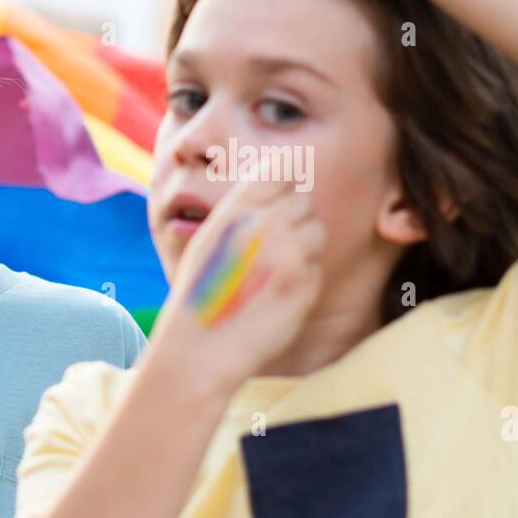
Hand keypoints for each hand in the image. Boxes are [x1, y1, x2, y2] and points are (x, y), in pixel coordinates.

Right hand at [147, 176, 324, 394]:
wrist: (200, 347)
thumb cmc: (202, 291)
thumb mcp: (210, 237)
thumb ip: (243, 208)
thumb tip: (282, 184)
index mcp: (238, 207)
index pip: (282, 169)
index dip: (282, 186)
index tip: (276, 205)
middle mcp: (266, 222)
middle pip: (303, 201)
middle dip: (294, 220)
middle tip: (271, 250)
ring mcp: (290, 252)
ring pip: (317, 231)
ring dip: (303, 248)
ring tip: (273, 273)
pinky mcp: (306, 282)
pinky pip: (317, 267)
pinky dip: (303, 281)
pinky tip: (276, 296)